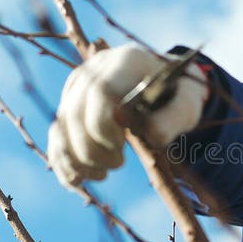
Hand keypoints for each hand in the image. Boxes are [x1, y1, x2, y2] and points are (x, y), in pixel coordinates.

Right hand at [47, 43, 207, 188]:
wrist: (164, 88)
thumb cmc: (176, 98)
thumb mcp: (186, 107)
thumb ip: (172, 119)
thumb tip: (152, 135)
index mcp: (125, 61)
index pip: (100, 92)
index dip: (103, 127)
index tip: (121, 148)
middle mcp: (95, 69)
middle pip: (75, 112)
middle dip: (91, 149)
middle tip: (117, 164)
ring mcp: (78, 86)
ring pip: (61, 126)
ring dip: (76, 159)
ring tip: (101, 174)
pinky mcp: (69, 103)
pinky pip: (57, 135)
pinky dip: (63, 161)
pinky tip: (78, 180)